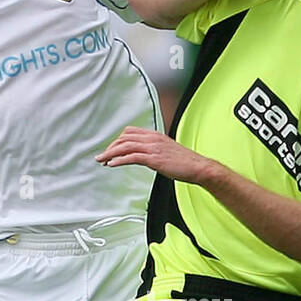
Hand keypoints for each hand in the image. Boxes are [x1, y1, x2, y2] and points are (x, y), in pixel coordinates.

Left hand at [96, 126, 213, 183]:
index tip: (110, 151)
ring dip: (110, 153)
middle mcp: (152, 138)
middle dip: (111, 147)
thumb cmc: (184, 163)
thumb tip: (142, 157)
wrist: (198, 167)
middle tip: (102, 157)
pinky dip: (119, 160)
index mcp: (155, 135)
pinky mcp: (154, 159)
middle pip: (124, 137)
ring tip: (102, 160)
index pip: (130, 132)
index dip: (117, 141)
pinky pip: (132, 157)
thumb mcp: (166, 152)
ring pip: (125, 146)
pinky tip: (112, 164)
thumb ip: (153, 151)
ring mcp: (153, 148)